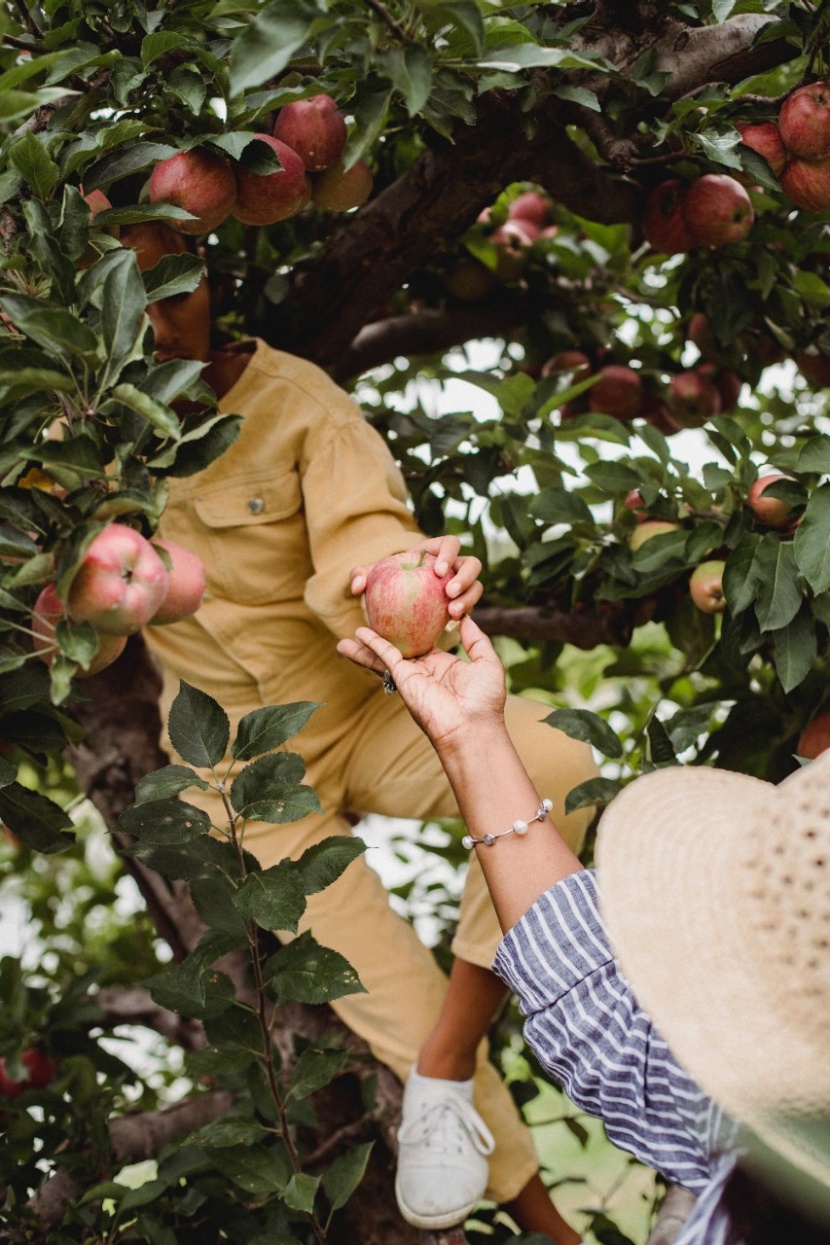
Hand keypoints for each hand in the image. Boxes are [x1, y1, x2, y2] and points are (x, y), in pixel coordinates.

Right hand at [336, 614, 505, 753]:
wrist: (471, 728)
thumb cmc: (484, 701)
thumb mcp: (488, 663)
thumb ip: (476, 639)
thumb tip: (466, 617)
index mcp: (444, 666)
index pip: (424, 643)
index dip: (414, 630)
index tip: (405, 615)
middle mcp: (425, 670)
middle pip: (399, 649)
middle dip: (384, 639)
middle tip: (370, 624)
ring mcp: (412, 675)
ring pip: (385, 655)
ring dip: (367, 646)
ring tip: (349, 635)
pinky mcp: (404, 677)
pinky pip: (386, 656)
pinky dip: (372, 644)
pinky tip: (358, 634)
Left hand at [349, 535, 482, 620]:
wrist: (395, 605)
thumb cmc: (384, 584)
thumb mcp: (371, 579)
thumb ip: (360, 576)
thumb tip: (358, 585)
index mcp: (435, 551)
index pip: (450, 544)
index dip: (448, 554)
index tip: (437, 571)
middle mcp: (452, 567)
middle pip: (472, 564)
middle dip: (465, 576)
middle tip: (448, 592)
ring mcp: (460, 586)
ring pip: (476, 586)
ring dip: (469, 597)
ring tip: (452, 612)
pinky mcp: (461, 604)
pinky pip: (470, 607)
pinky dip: (465, 613)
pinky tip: (452, 624)